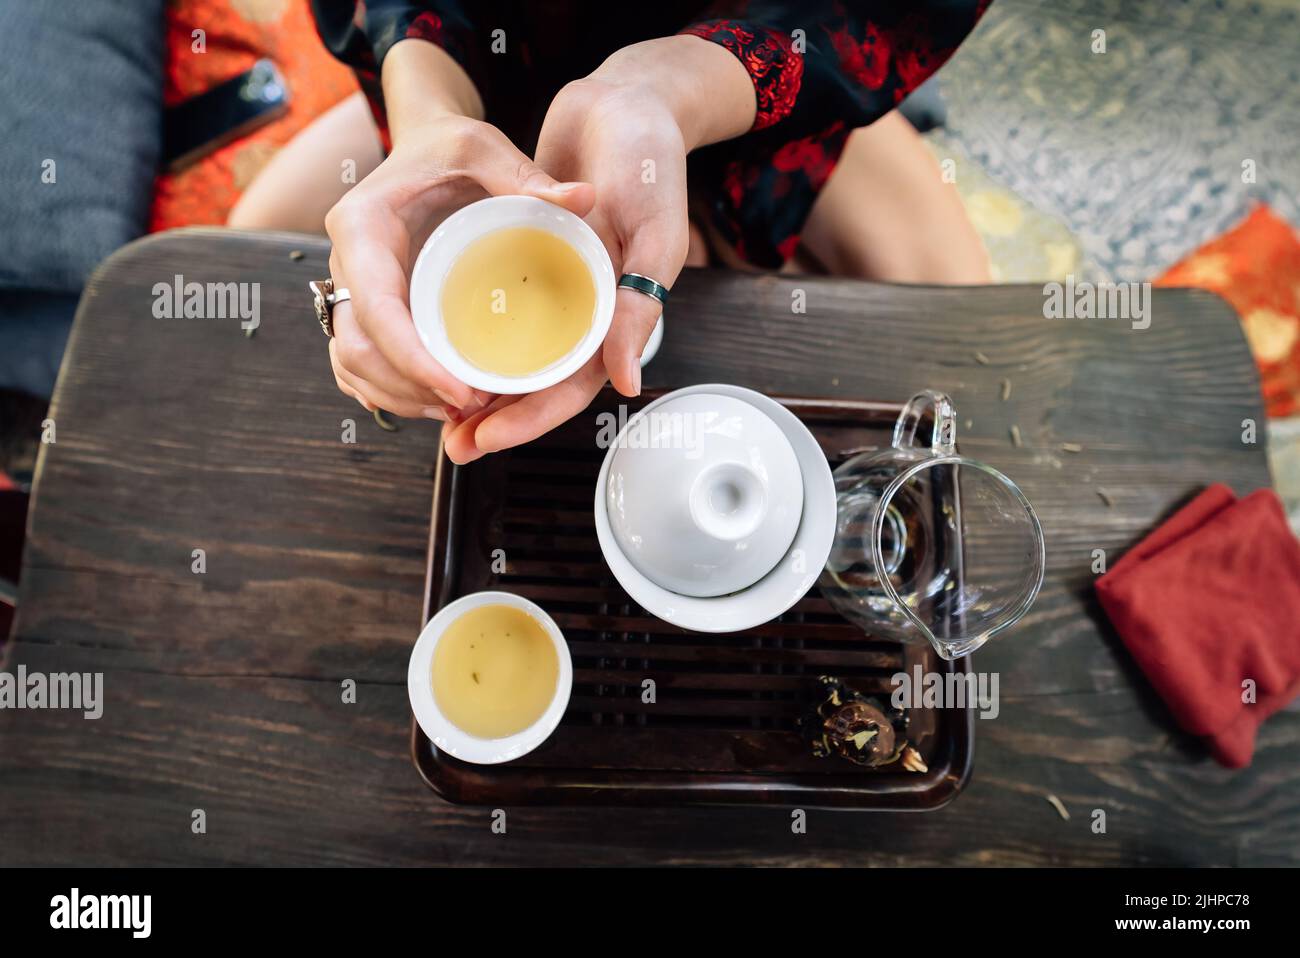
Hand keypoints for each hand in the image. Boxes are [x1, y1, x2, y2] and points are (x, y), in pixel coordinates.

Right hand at [325, 112, 594, 419]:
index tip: (460, 391)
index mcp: (363, 226)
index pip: (376, 309)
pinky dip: (391, 390)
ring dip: (400, 397)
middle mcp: (345, 262)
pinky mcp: (363, 306)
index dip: (413, 360)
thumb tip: (583, 199)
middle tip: (470, 407)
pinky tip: (436, 402)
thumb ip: (526, 177)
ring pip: (352, 363)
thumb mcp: (483, 146)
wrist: (424, 143)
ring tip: (459, 412)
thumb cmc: (449, 144)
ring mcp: (349, 287)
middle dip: (409, 388)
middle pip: (357, 348)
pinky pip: (359, 362)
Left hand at [442, 79, 690, 460]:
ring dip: (482, 389)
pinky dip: (476, 338)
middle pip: (538, 382)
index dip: (531, 416)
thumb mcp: (653, 230)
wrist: (626, 104)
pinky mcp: (533, 263)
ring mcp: (559, 289)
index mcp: (620, 313)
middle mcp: (588, 310)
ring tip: (438, 416)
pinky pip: (503, 315)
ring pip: (518, 357)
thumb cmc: (650, 161)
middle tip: (453, 445)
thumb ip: (639, 304)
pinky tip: (439, 353)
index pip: (572, 382)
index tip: (487, 436)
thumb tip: (622, 381)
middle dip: (496, 417)